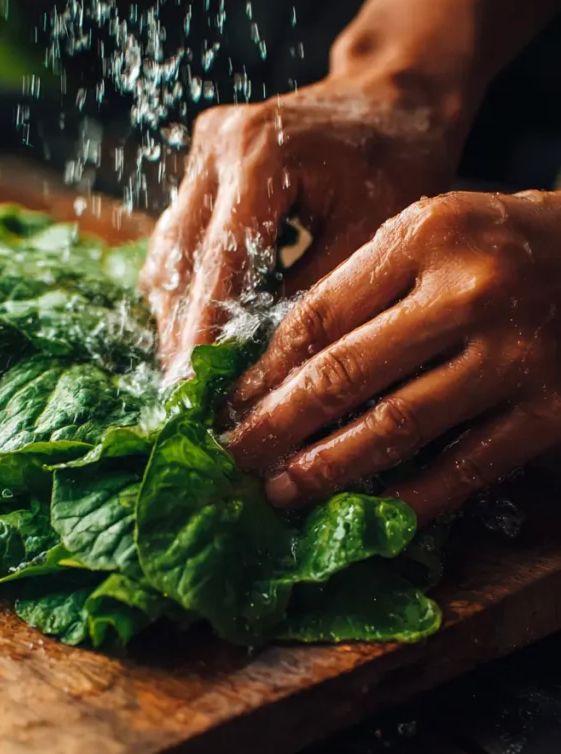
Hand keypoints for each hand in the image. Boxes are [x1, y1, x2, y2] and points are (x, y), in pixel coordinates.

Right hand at [140, 76, 459, 379]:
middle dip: (183, 334)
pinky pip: (179, 240)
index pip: (220, 264)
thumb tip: (268, 377)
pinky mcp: (198, 163)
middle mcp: (217, 144)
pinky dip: (188, 289)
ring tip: (189, 377)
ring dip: (178, 315)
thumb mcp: (369, 237)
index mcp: (260, 152)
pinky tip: (200, 334)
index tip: (197, 395)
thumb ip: (313, 303)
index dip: (205, 335)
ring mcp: (201, 150)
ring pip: (169, 254)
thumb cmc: (399, 162)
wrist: (393, 96)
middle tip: (185, 399)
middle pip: (181, 261)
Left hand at [224, 190, 560, 523]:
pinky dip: (412, 498)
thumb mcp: (430, 236)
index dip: (262, 371)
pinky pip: (464, 467)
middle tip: (231, 461)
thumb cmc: (502, 246)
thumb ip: (361, 289)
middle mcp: (469, 292)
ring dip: (328, 468)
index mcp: (425, 236)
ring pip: (397, 426)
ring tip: (281, 493)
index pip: (318, 316)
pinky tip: (370, 517)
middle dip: (275, 426)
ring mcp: (514, 356)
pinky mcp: (550, 411)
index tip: (224, 407)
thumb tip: (276, 369)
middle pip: (345, 372)